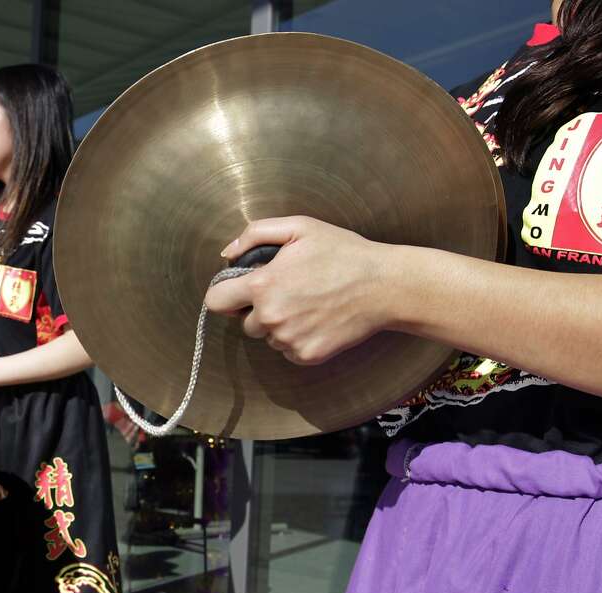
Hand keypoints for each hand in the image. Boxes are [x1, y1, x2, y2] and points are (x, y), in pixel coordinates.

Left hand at [206, 216, 394, 364]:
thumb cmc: (343, 253)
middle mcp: (270, 317)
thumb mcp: (299, 228)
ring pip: (268, 337)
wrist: (384, 286)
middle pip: (245, 322)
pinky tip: (319, 319)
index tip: (238, 291)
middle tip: (289, 292)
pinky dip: (298, 338)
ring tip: (309, 303)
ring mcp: (288, 340)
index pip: (216, 301)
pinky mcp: (306, 355)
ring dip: (280, 325)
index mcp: (262, 286)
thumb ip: (255, 235)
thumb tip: (227, 253)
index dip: (224, 295)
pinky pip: (288, 350)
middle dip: (259, 309)